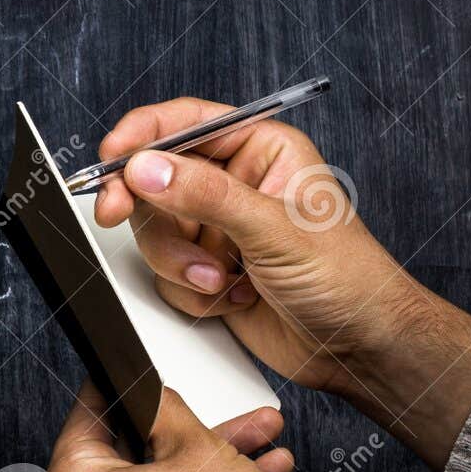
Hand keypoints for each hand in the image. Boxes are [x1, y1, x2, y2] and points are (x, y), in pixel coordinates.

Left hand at [43, 382, 296, 471]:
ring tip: (262, 446)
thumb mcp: (195, 446)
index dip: (121, 389)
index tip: (130, 374)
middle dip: (193, 434)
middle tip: (226, 416)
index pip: (87, 420)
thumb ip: (164, 411)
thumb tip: (150, 401)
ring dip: (212, 467)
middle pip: (134, 461)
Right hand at [93, 98, 470, 470]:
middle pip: (156, 177)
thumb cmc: (346, 278)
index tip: (112, 156)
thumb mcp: (273, 228)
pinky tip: (234, 298)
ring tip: (222, 279)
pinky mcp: (209, 273)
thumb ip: (206, 196)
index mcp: (262, 150)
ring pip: (156, 231)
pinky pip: (166, 273)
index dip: (143, 136)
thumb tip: (147, 169)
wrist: (358, 348)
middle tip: (114, 213)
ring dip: (179, 261)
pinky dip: (191, 292)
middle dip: (144, 206)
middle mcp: (236, 185)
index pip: (188, 123)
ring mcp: (220, 231)